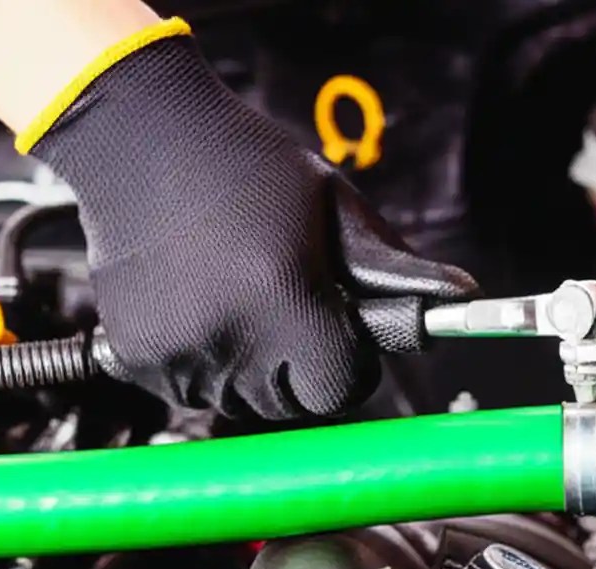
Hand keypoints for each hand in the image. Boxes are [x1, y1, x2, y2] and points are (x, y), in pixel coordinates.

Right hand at [24, 29, 476, 418]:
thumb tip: (461, 294)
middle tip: (292, 312)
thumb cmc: (245, 165)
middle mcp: (227, 333)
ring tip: (242, 302)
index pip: (339, 390)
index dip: (350, 365)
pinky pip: (189, 390)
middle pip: (291, 405)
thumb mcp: (333, 204)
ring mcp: (175, 350)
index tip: (342, 334)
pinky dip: (204, 364)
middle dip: (304, 369)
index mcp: (284, 295)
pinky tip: (201, 306)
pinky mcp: (134, 356)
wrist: (138, 136)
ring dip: (253, 371)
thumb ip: (394, 265)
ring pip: (239, 403)